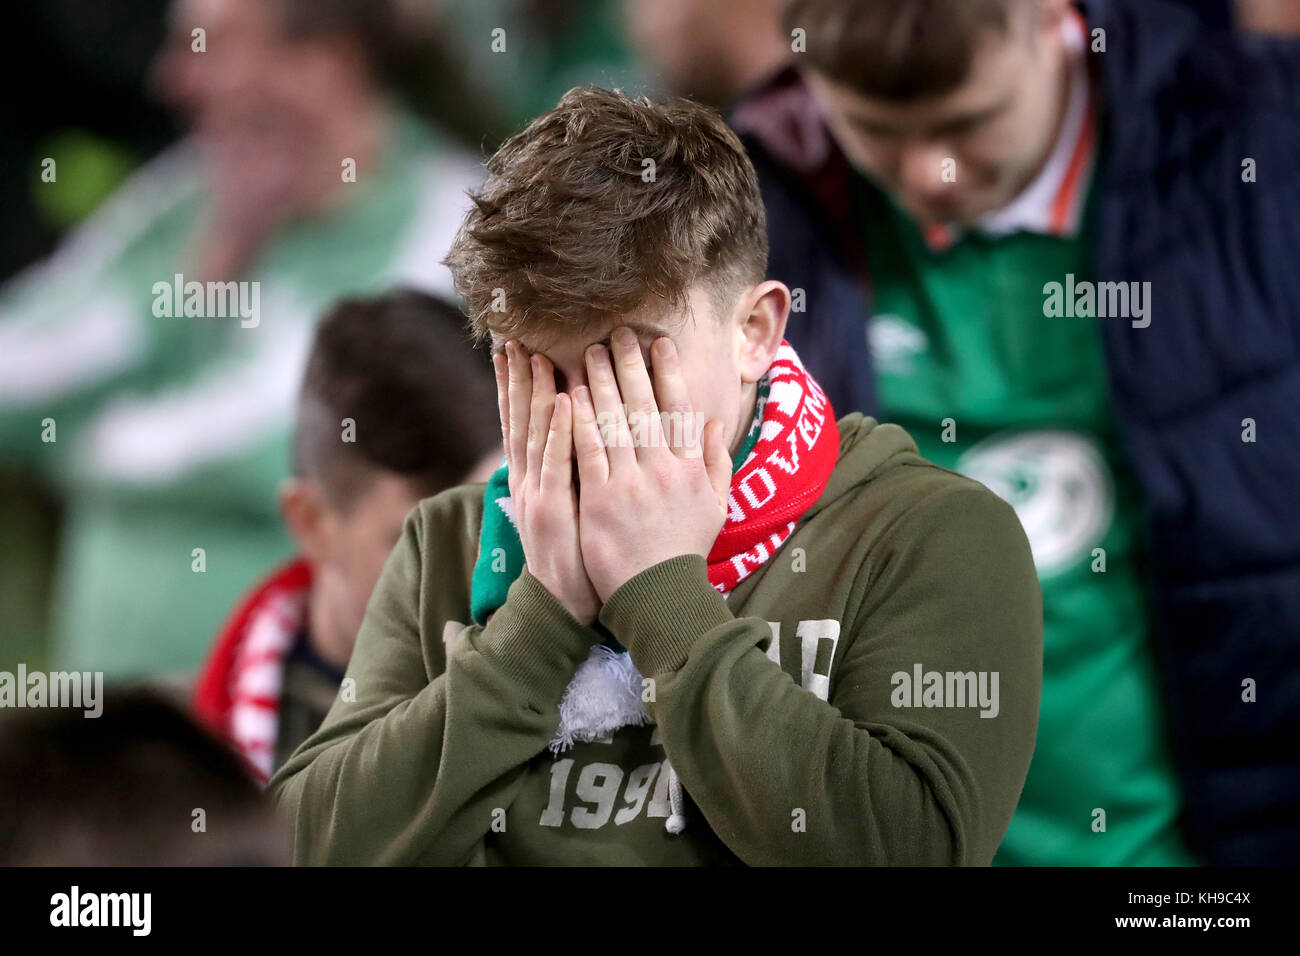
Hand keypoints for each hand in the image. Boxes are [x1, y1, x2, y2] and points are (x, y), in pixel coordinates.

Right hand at [495, 342, 600, 624]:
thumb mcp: (571, 504)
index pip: (524, 421)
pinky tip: (564, 402)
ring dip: (534, 392)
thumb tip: (585, 435)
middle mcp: (530, 478)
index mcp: (535, 476)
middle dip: (517, 377)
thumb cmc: (578, 552)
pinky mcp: (553, 508)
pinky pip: (557, 463)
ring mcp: (538, 492)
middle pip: (521, 418)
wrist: (565, 601)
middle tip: (513, 337)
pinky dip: (559, 432)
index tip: (518, 348)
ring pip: (534, 433)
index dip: (519, 385)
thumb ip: (575, 468)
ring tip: (535, 354)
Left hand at [571, 328, 730, 601]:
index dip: (668, 373)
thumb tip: (711, 424)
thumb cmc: (683, 551)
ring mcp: (631, 483)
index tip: (658, 344)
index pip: (679, 409)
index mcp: (690, 468)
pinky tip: (572, 395)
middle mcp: (663, 469)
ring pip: (614, 422)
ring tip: (590, 353)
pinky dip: (581, 422)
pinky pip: (590, 452)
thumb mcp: (714, 507)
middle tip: (617, 334)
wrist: (658, 595)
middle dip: (630, 366)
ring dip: (601, 383)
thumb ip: (715, 463)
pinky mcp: (602, 500)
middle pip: (644, 406)